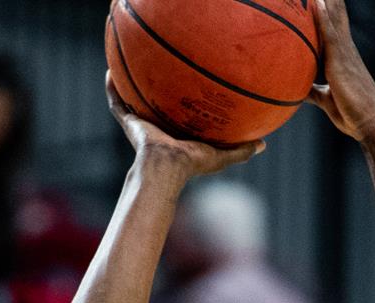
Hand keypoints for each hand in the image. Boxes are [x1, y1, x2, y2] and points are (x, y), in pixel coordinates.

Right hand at [106, 76, 263, 178]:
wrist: (166, 167)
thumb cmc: (192, 164)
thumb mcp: (221, 155)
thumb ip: (241, 150)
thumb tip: (264, 144)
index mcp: (176, 134)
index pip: (178, 115)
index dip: (182, 102)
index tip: (187, 85)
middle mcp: (157, 127)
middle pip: (154, 103)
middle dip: (155, 88)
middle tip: (159, 68)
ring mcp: (141, 124)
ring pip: (132, 100)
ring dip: (130, 84)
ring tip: (128, 63)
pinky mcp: (129, 122)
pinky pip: (117, 101)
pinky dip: (112, 88)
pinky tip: (110, 70)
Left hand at [307, 0, 374, 143]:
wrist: (372, 125)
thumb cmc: (353, 115)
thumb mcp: (328, 100)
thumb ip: (314, 92)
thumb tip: (299, 90)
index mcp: (342, 56)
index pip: (334, 24)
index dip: (328, 6)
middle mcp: (345, 49)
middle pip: (335, 14)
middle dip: (328, 0)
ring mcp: (345, 54)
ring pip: (333, 18)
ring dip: (326, 1)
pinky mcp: (342, 62)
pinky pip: (331, 34)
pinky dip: (323, 18)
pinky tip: (316, 2)